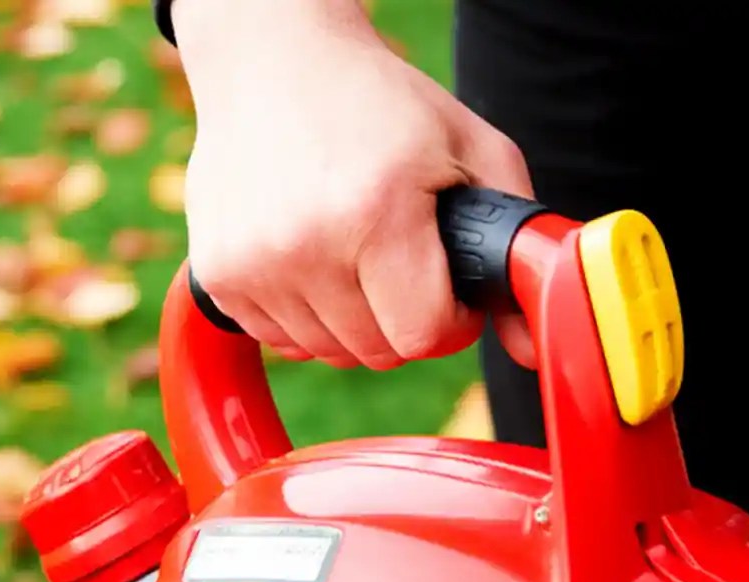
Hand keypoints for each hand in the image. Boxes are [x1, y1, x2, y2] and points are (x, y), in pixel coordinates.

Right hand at [173, 0, 536, 369]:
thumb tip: (532, 344)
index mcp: (375, 211)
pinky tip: (309, 257)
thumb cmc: (380, 103)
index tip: (447, 289)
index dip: (450, 321)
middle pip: (377, 352)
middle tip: (400, 260)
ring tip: (352, 250)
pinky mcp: (217, 275)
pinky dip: (303, 315)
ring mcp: (250, 265)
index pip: (423, 337)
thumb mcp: (472, 148)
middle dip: (403, 319)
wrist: (270, 63)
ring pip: (328, 352)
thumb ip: (516, 244)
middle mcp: (303, 246)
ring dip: (352, 319)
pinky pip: (280, 340)